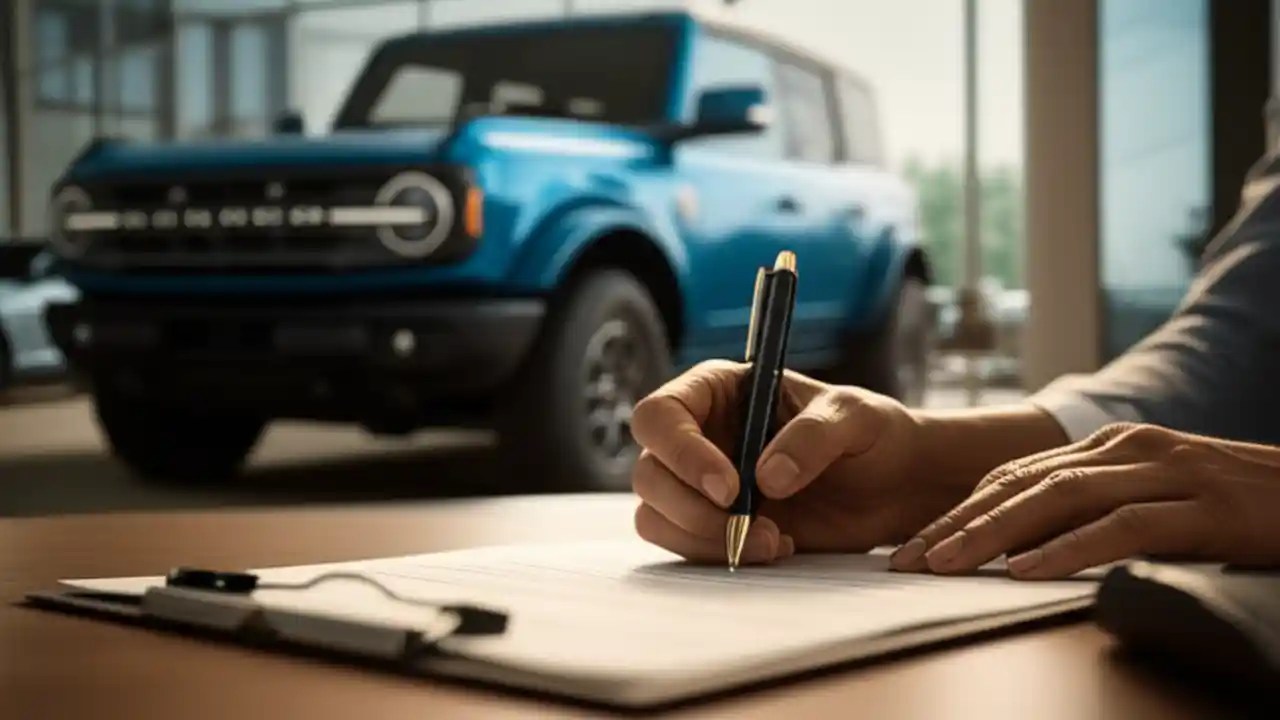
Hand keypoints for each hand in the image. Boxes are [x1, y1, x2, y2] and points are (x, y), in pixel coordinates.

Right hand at [628, 360, 961, 564]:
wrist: (892, 487)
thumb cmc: (871, 434)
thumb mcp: (855, 417)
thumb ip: (813, 435)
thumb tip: (766, 478)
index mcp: (716, 389)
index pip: (659, 415)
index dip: (681, 452)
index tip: (730, 487)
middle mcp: (697, 434)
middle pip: (649, 473)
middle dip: (694, 509)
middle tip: (752, 525)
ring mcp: (698, 483)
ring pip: (656, 515)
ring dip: (705, 538)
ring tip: (772, 542)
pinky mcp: (711, 524)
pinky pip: (682, 545)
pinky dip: (717, 554)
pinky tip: (772, 548)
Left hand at [890, 423, 1279, 578]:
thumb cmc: (1229, 505)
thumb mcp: (1151, 494)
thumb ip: (1093, 504)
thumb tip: (1023, 539)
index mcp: (1107, 445)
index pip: (1013, 476)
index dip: (958, 511)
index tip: (912, 546)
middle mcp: (1126, 448)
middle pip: (1021, 485)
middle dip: (958, 524)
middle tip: (908, 560)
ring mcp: (1163, 472)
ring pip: (1058, 499)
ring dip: (994, 535)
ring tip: (947, 565)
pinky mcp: (1198, 506)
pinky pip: (1121, 527)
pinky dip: (1069, 549)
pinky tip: (1027, 571)